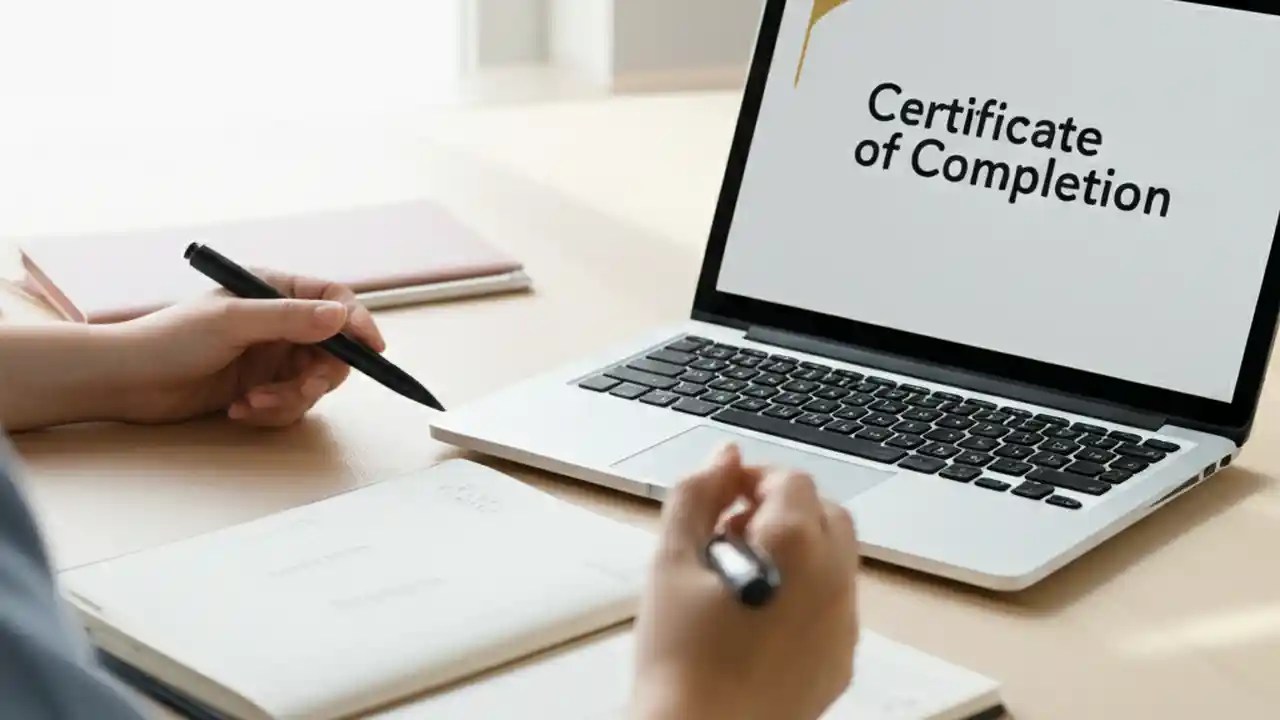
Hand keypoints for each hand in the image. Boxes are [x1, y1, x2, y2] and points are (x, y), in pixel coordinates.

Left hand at [107, 271, 385, 426]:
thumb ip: (290, 319)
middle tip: (297, 389)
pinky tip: (239, 409)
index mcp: (274, 291)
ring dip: (288, 399)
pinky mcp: (262, 388)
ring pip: (313, 383)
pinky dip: (270, 412)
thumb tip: (341, 317)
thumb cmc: (171, 339)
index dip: (357, 324)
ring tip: (252, 403)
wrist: (128, 381)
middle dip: (316, 376)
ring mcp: (272, 357)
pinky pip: (290, 405)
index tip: (372, 348)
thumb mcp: (234, 322)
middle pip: (333, 351)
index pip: (334, 302)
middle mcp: (280, 323)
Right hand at [631, 444, 858, 719]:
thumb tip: (724, 456)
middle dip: (781, 510)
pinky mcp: (841, 662)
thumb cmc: (680, 661)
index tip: (719, 500)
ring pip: (834, 560)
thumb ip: (697, 494)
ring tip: (737, 578)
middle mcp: (834, 580)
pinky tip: (757, 620)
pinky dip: (805, 595)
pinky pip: (834, 607)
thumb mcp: (670, 562)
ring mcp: (843, 625)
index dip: (750, 479)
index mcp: (795, 546)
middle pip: (824, 514)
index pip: (790, 480)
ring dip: (795, 550)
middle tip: (728, 532)